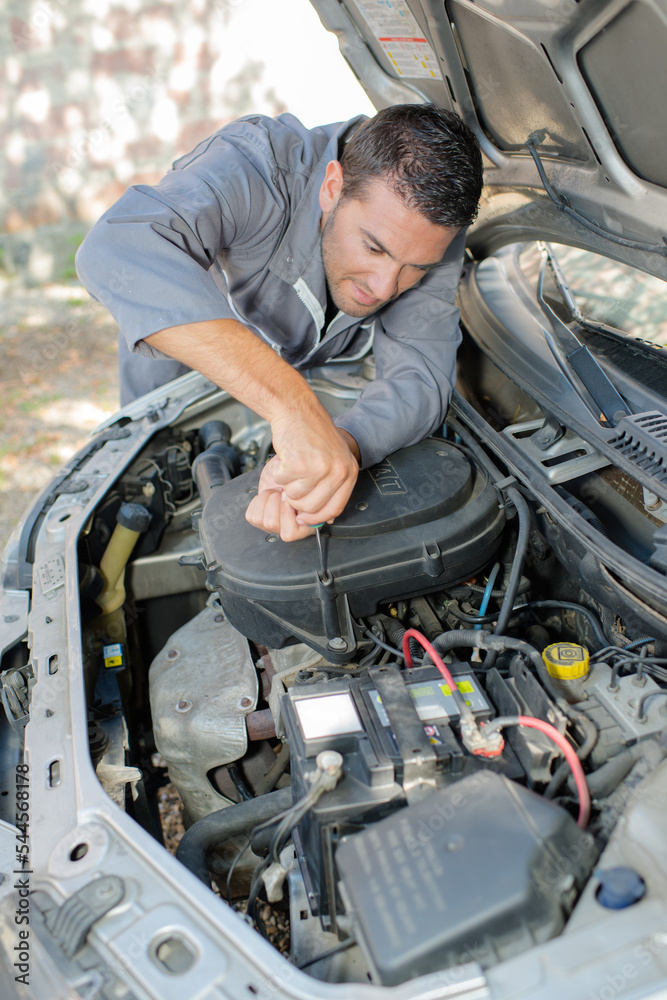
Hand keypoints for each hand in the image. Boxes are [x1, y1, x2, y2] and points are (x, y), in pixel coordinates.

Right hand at [245, 419, 359, 540]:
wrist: (296, 410)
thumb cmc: (312, 433)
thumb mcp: (334, 459)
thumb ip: (333, 487)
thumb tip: (327, 516)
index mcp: (348, 471)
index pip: (335, 508)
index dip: (316, 517)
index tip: (304, 517)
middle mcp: (338, 471)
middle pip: (312, 507)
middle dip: (297, 499)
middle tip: (294, 483)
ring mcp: (319, 468)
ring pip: (295, 497)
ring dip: (287, 484)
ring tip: (293, 465)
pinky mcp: (299, 464)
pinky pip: (283, 483)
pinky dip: (279, 473)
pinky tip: (286, 458)